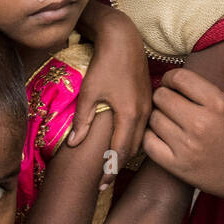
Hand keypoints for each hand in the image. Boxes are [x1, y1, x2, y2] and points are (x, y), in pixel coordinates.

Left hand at [71, 9, 150, 189]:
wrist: (124, 39)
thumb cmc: (104, 63)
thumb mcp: (89, 92)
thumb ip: (83, 119)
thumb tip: (74, 144)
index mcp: (129, 114)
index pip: (120, 152)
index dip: (110, 170)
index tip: (101, 185)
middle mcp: (144, 113)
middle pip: (133, 149)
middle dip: (118, 166)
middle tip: (104, 181)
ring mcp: (149, 106)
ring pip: (141, 138)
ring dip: (127, 153)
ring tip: (112, 164)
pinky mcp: (149, 99)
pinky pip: (144, 127)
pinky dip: (134, 138)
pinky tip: (124, 141)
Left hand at [144, 56, 223, 200]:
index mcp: (217, 105)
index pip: (180, 78)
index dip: (173, 77)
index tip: (175, 84)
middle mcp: (200, 124)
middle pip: (162, 96)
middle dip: (164, 95)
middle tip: (170, 101)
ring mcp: (186, 146)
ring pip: (153, 118)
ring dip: (157, 115)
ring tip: (167, 117)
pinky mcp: (176, 165)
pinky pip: (148, 141)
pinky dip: (150, 136)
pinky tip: (161, 134)